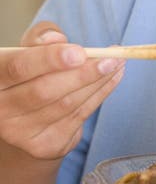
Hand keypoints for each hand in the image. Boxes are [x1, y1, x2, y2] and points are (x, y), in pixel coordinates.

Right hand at [0, 20, 124, 161]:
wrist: (24, 120)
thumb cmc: (29, 75)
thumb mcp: (28, 51)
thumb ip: (39, 39)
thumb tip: (55, 40)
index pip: (17, 67)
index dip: (48, 59)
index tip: (79, 52)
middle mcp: (1, 108)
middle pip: (44, 90)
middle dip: (81, 74)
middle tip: (109, 58)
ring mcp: (20, 131)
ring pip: (65, 104)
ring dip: (97, 82)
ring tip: (117, 62)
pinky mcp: (43, 145)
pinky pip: (78, 116)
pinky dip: (100, 94)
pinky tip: (113, 77)